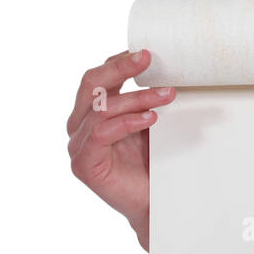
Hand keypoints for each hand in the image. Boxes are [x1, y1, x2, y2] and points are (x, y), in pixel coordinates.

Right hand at [66, 49, 176, 250]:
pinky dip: (126, 122)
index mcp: (92, 111)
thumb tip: (175, 66)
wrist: (157, 202)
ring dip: (137, 98)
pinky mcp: (83, 164)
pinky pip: (100, 134)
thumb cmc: (155, 160)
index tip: (148, 51)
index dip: (119, 61)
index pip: (99, 76)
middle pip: (91, 84)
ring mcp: (78, 145)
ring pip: (101, 108)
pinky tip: (150, 119)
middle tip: (148, 58)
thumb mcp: (153, 120)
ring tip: (167, 95)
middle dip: (120, 67)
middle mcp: (80, 125)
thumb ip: (150, 97)